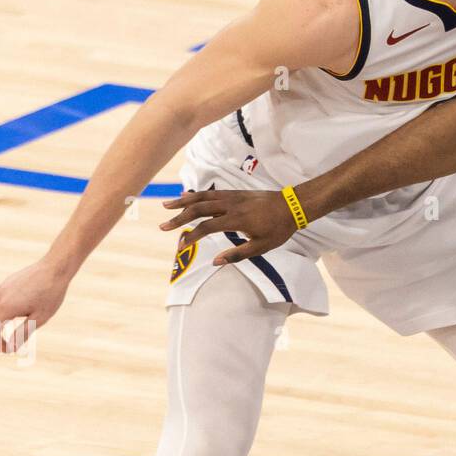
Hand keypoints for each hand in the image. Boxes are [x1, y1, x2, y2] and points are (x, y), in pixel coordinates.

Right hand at [0, 259, 70, 353]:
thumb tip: (12, 348)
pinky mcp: (4, 284)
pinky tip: (8, 316)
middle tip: (2, 345)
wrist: (55, 268)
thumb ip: (23, 333)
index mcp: (5, 308)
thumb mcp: (40, 317)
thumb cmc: (50, 294)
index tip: (7, 350)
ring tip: (3, 333)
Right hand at [160, 189, 296, 263]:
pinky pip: (212, 193)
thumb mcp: (262, 247)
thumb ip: (238, 254)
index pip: (207, 227)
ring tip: (166, 206)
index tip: (182, 246)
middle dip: (179, 217)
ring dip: (183, 202)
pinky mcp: (235, 193)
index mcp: (237, 219)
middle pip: (199, 209)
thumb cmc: (278, 229)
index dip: (192, 236)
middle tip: (162, 226)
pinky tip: (186, 196)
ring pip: (203, 197)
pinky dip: (197, 195)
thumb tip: (215, 262)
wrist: (292, 205)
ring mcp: (233, 197)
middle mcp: (231, 205)